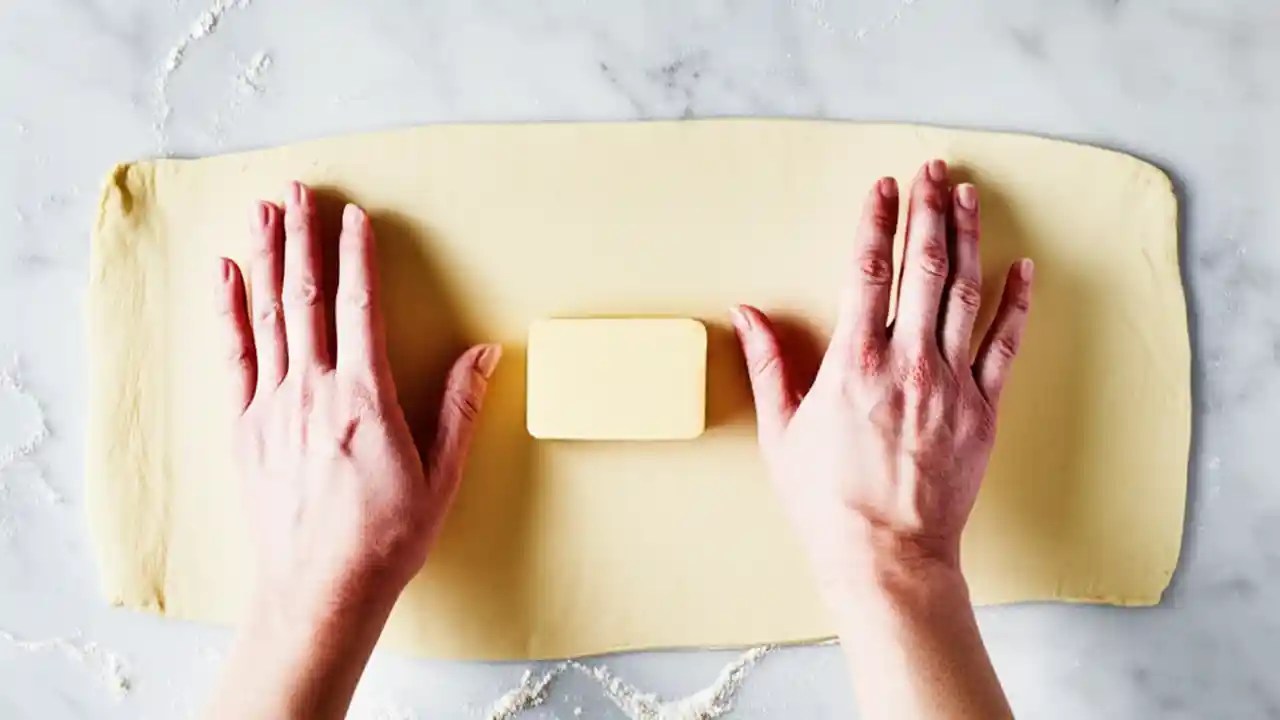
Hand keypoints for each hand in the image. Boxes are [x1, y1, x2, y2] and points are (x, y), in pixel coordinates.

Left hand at [215, 182, 500, 625]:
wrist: (321, 591)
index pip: (359, 309)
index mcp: (365, 400)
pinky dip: (228, 314)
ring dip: (264, 259)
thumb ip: (459, 409)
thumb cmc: (386, 538)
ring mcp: (273, 409)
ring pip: (267, 317)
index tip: (355, 216)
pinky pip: (235, 358)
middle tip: (299, 190)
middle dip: (301, 238)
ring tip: (263, 212)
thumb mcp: (441, 477)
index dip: (357, 257)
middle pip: (304, 298)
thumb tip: (483, 354)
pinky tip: (225, 277)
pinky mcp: (247, 430)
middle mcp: (314, 393)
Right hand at [732, 160, 1032, 602]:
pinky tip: (1022, 268)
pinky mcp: (982, 410)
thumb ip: (767, 364)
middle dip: (928, 211)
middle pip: (924, 268)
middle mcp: (907, 363)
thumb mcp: (781, 432)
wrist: (886, 555)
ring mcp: (951, 384)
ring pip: (966, 293)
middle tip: (934, 169)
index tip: (884, 185)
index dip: (877, 221)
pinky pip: (1005, 345)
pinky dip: (1016, 304)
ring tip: (968, 196)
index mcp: (854, 363)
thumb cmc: (826, 500)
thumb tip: (747, 312)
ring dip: (967, 239)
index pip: (868, 271)